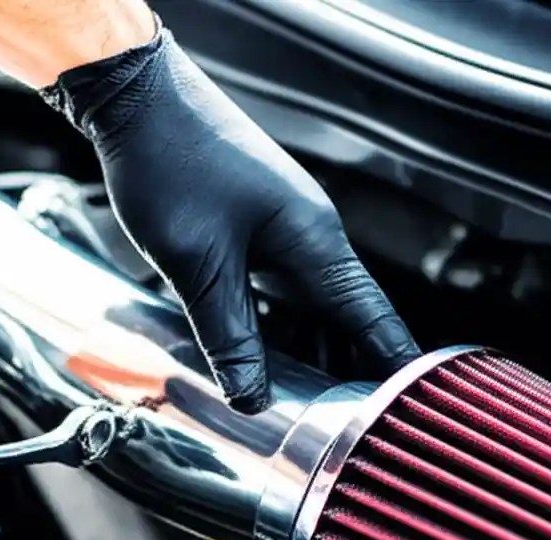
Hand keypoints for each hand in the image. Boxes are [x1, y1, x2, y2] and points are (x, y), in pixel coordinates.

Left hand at [42, 26, 419, 412]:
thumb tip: (252, 396)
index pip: (373, 318)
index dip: (395, 367)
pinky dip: (264, 324)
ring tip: (291, 404)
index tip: (413, 410)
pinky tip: (245, 353)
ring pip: (303, 306)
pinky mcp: (249, 227)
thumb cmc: (172, 164)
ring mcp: (280, 229)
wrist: (137, 101)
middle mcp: (308, 236)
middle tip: (337, 428)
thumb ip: (229, 335)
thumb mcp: (199, 266)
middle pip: (343, 318)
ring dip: (297, 350)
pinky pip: (270, 289)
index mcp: (315, 243)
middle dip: (342, 372)